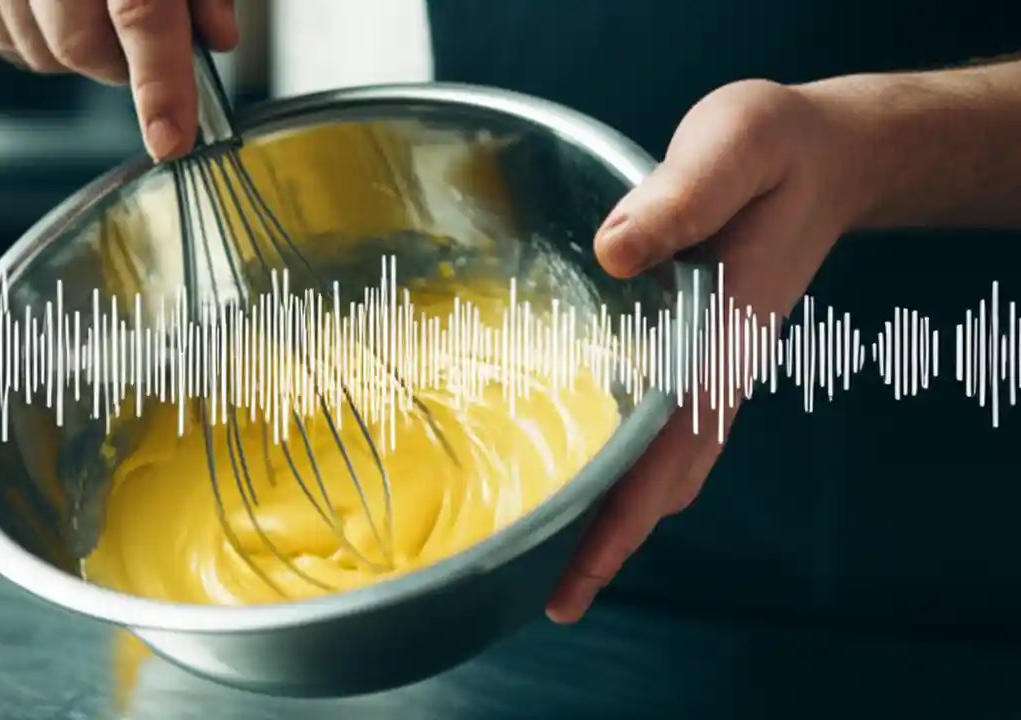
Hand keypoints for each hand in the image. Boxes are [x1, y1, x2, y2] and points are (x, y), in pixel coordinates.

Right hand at [0, 0, 238, 159]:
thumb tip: (217, 37)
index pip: (141, 15)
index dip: (160, 87)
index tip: (170, 139)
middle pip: (81, 46)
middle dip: (122, 68)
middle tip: (150, 50)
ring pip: (40, 50)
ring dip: (81, 57)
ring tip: (104, 18)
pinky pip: (3, 35)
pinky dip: (38, 42)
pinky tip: (62, 14)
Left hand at [546, 79, 864, 622]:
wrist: (826, 155)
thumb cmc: (777, 150)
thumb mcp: (733, 146)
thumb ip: (680, 198)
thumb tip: (614, 254)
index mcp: (723, 337)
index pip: (668, 449)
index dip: (620, 518)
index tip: (575, 577)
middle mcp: (718, 370)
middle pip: (664, 481)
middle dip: (608, 542)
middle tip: (553, 599)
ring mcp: (712, 368)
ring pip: (665, 465)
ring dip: (618, 514)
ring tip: (559, 557)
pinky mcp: (700, 352)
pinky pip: (662, 429)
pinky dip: (629, 468)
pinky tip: (592, 473)